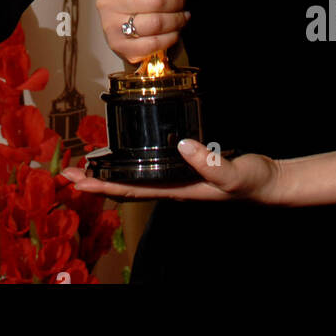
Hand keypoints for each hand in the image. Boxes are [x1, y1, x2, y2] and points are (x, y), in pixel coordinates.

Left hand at [61, 141, 287, 203]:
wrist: (267, 182)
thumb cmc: (251, 180)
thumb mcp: (233, 172)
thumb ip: (211, 162)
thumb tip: (184, 146)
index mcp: (176, 189)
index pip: (130, 190)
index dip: (101, 187)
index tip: (76, 182)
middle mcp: (171, 185)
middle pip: (124, 187)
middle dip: (96, 182)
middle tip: (68, 174)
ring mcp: (176, 178)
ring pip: (134, 178)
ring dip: (108, 173)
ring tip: (87, 166)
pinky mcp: (183, 167)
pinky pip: (148, 167)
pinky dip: (129, 163)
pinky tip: (125, 155)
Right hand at [97, 0, 194, 63]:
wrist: (129, 15)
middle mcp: (107, 1)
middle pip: (154, 1)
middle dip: (176, 2)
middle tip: (182, 3)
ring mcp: (110, 25)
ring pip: (155, 23)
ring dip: (175, 20)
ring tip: (181, 16)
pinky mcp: (119, 46)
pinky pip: (152, 44)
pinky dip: (169, 38)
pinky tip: (174, 31)